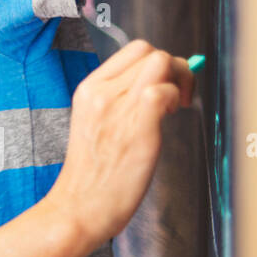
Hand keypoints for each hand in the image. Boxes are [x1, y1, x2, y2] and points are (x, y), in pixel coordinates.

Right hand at [43, 40, 195, 256]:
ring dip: (179, 82)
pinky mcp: (136, 127)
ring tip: (172, 111)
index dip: (158, 64)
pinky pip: (163, 91)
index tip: (164, 89)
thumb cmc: (93, 174)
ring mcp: (117, 106)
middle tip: (176, 100)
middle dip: (175, 69)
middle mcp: (101, 91)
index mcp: (89, 88)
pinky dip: (175, 99)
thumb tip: (159, 88)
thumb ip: (120, 103)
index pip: (133, 49)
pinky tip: (168, 120)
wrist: (78, 206)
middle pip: (151, 51)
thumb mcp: (96, 125)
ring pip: (162, 62)